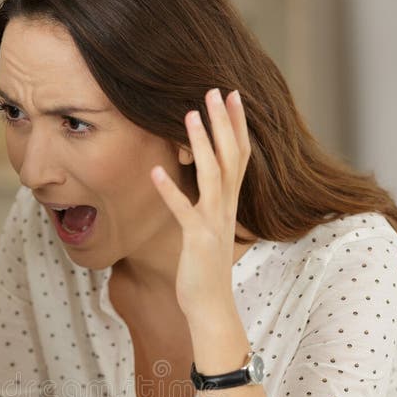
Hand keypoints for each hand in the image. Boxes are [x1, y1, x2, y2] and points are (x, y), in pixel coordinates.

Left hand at [150, 88, 250, 326]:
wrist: (211, 306)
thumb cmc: (206, 269)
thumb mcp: (210, 229)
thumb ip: (209, 204)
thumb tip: (202, 182)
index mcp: (230, 204)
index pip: (240, 156)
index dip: (238, 126)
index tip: (233, 95)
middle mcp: (227, 208)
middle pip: (231, 157)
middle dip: (224, 123)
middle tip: (215, 89)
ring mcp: (214, 223)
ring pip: (212, 175)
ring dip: (202, 143)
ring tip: (188, 114)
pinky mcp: (197, 240)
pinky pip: (184, 210)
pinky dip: (170, 190)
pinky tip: (155, 171)